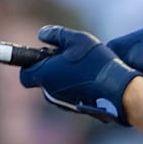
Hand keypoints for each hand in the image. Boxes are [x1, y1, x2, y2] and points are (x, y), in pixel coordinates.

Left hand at [20, 26, 142, 124]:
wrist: (118, 91)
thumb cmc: (95, 63)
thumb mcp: (76, 39)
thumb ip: (56, 34)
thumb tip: (41, 34)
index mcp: (45, 75)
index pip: (25, 75)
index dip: (31, 64)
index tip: (44, 55)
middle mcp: (50, 93)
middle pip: (43, 80)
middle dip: (52, 68)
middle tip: (69, 57)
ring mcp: (63, 103)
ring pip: (57, 88)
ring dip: (65, 77)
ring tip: (85, 67)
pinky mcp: (76, 109)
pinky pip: (70, 95)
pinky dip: (76, 87)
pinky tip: (92, 78)